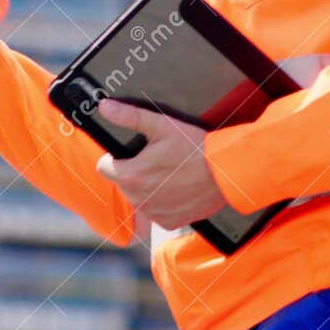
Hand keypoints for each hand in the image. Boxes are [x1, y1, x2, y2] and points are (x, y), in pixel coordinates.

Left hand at [94, 100, 227, 228]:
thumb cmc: (194, 147)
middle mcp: (138, 199)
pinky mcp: (169, 222)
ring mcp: (154, 213)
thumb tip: (105, 107)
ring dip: (147, 188)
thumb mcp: (161, 125)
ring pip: (138, 198)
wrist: (226, 171)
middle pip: (122, 183)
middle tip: (157, 160)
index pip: (104, 167)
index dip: (115, 158)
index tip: (132, 153)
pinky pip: (156, 211)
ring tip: (169, 173)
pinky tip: (177, 189)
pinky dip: (163, 202)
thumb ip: (129, 117)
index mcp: (131, 176)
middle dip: (133, 172)